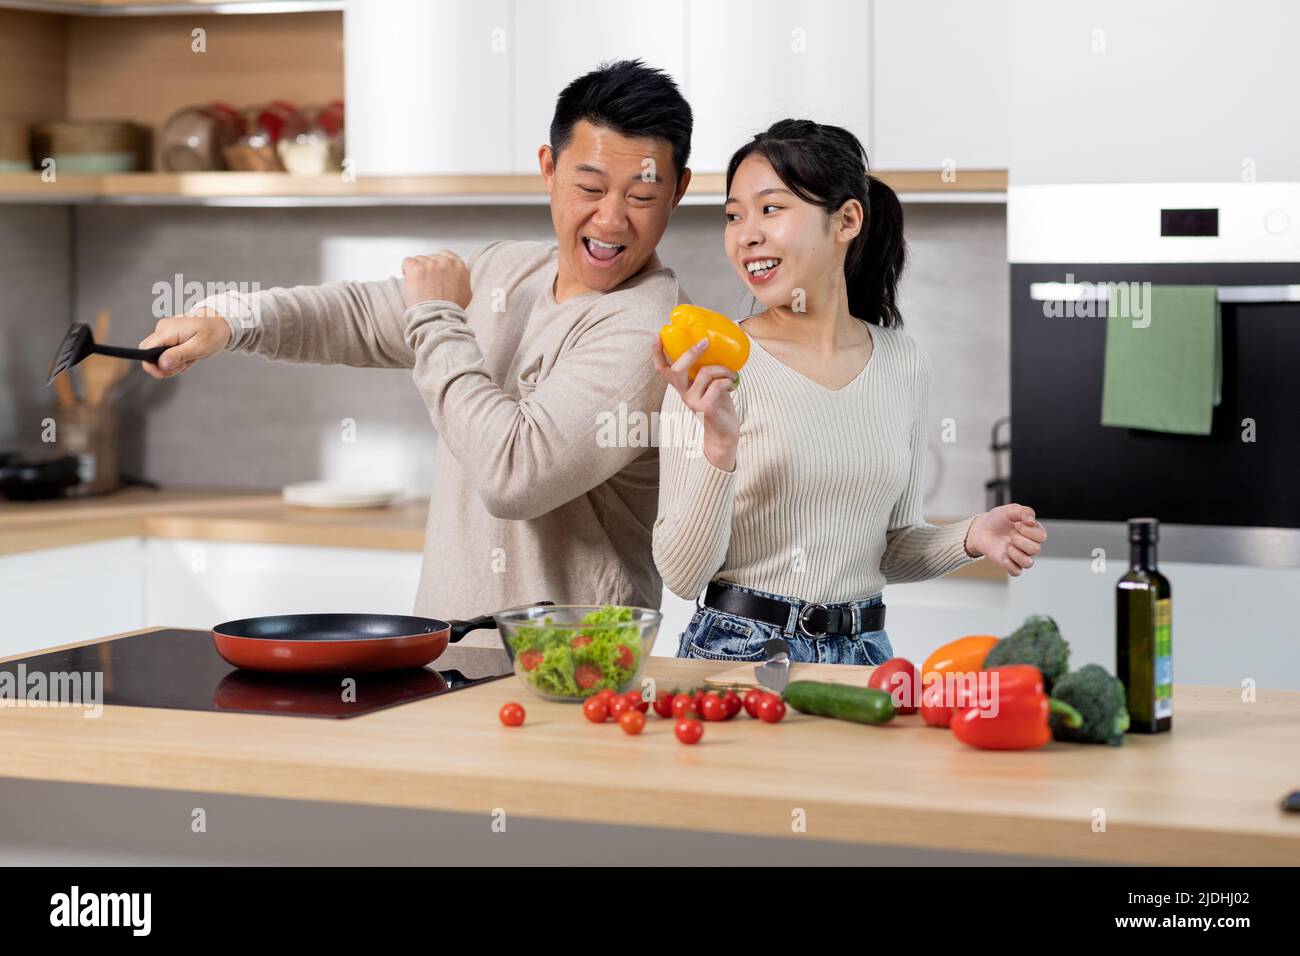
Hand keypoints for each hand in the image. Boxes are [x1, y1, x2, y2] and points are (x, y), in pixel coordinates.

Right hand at [138, 308, 230, 378]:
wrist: (222, 324)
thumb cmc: (214, 333)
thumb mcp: (199, 347)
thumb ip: (179, 355)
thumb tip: (161, 363)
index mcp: (167, 330)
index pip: (145, 348)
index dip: (150, 364)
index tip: (162, 374)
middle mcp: (163, 329)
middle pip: (151, 354)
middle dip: (165, 366)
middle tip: (184, 365)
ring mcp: (166, 333)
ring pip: (161, 356)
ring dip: (176, 363)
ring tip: (192, 357)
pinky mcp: (171, 337)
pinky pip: (168, 353)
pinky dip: (179, 358)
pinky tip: (191, 355)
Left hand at [402, 251, 470, 308]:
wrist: (438, 319)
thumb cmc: (451, 311)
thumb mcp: (466, 293)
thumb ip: (461, 279)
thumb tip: (456, 275)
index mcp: (459, 266)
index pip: (445, 255)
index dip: (438, 265)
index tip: (434, 275)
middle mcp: (446, 262)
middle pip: (431, 257)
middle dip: (427, 269)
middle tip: (427, 285)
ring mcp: (430, 264)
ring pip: (419, 260)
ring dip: (417, 271)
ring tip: (420, 288)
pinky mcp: (416, 268)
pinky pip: (407, 262)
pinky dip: (406, 271)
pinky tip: (412, 283)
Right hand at [653, 337, 738, 471]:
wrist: (724, 434)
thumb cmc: (718, 406)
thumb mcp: (708, 386)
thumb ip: (706, 371)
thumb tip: (717, 347)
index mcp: (682, 386)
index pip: (663, 369)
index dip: (657, 353)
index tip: (657, 335)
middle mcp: (683, 393)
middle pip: (676, 369)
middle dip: (691, 352)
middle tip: (705, 341)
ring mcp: (693, 401)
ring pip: (705, 373)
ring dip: (723, 369)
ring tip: (731, 374)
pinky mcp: (705, 408)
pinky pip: (717, 385)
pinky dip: (728, 381)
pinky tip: (732, 386)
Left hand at [964, 503, 1046, 575]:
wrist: (982, 529)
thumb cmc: (998, 519)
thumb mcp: (1010, 510)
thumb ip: (1024, 512)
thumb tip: (1031, 521)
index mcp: (1035, 532)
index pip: (1042, 536)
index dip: (1027, 530)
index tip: (1016, 524)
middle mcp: (1032, 545)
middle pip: (1035, 549)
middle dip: (1019, 540)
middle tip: (1010, 534)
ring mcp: (1022, 556)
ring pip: (1028, 563)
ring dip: (1015, 553)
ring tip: (1006, 545)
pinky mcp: (1011, 564)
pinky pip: (1016, 572)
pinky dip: (1009, 564)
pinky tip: (1003, 554)